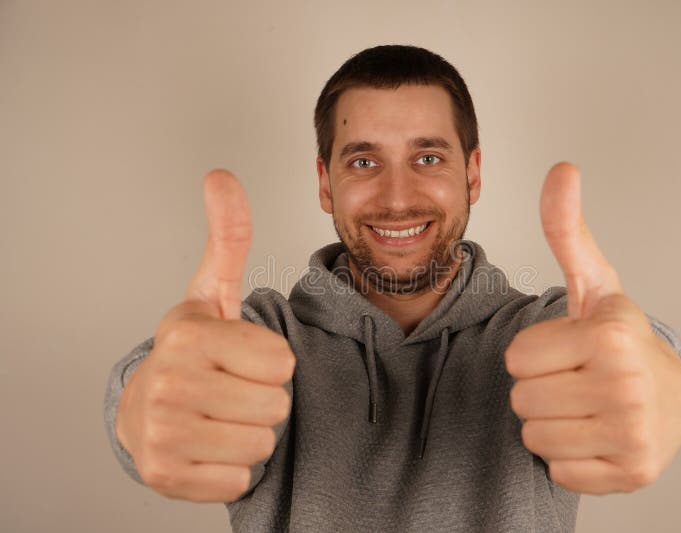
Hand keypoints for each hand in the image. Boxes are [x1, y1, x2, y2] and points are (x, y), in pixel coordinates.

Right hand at [115, 169, 295, 502]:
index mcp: (188, 335)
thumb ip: (228, 236)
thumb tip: (221, 175)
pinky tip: (209, 446)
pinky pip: (240, 479)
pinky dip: (233, 468)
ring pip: (262, 443)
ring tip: (222, 415)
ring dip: (251, 432)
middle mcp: (169, 383)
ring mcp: (162, 434)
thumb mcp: (213, 292)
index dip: (271, 362)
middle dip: (264, 399)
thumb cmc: (194, 351)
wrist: (147, 409)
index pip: (283, 363)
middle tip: (232, 389)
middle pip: (276, 405)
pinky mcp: (164, 475)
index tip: (241, 357)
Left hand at [504, 162, 680, 494]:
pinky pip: (557, 469)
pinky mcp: (632, 473)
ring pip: (533, 436)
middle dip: (539, 388)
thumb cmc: (617, 338)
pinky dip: (570, 456)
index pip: (515, 358)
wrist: (669, 396)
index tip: (567, 348)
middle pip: (520, 400)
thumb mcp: (593, 283)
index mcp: (610, 335)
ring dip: (550, 423)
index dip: (534, 353)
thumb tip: (562, 169)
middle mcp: (626, 386)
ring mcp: (633, 434)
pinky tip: (596, 434)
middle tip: (575, 378)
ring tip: (583, 404)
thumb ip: (566, 230)